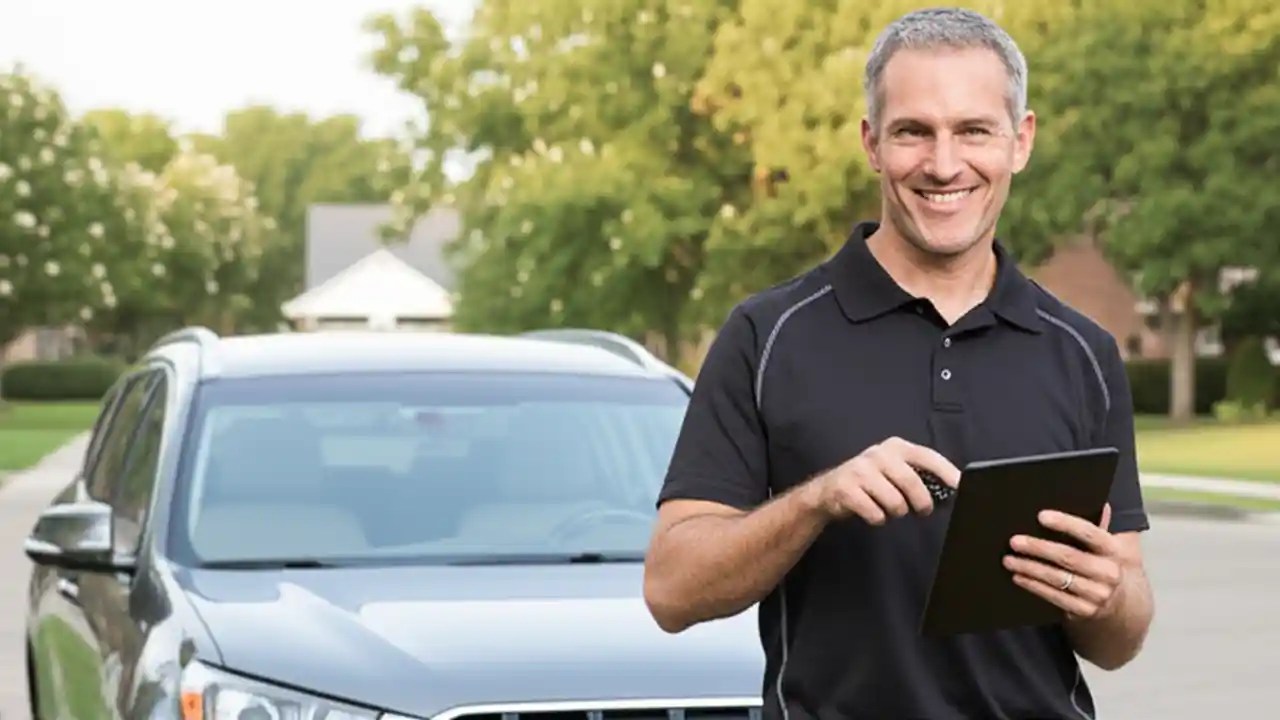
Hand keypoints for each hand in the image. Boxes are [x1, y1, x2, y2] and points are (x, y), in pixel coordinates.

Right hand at [809, 436, 960, 524]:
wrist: (827, 491)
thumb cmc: (870, 482)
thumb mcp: (894, 470)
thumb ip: (918, 474)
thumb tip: (951, 489)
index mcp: (895, 447)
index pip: (927, 456)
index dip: (946, 472)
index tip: (961, 486)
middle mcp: (878, 455)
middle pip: (912, 482)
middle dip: (922, 502)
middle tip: (923, 511)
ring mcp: (860, 471)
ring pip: (894, 502)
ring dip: (896, 513)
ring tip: (889, 509)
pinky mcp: (846, 489)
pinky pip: (875, 514)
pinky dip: (877, 519)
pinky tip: (872, 513)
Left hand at [1003, 504, 1124, 620]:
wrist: (1124, 608)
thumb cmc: (1107, 567)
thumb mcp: (1112, 547)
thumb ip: (1102, 526)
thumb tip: (1101, 503)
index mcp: (1114, 550)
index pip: (1090, 533)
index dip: (1065, 523)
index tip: (1041, 516)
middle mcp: (1108, 573)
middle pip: (1068, 557)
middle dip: (1038, 548)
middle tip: (1014, 541)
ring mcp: (1097, 594)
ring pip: (1058, 578)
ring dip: (1030, 568)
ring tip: (1009, 560)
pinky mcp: (1085, 611)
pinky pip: (1054, 597)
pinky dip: (1034, 586)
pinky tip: (1018, 577)